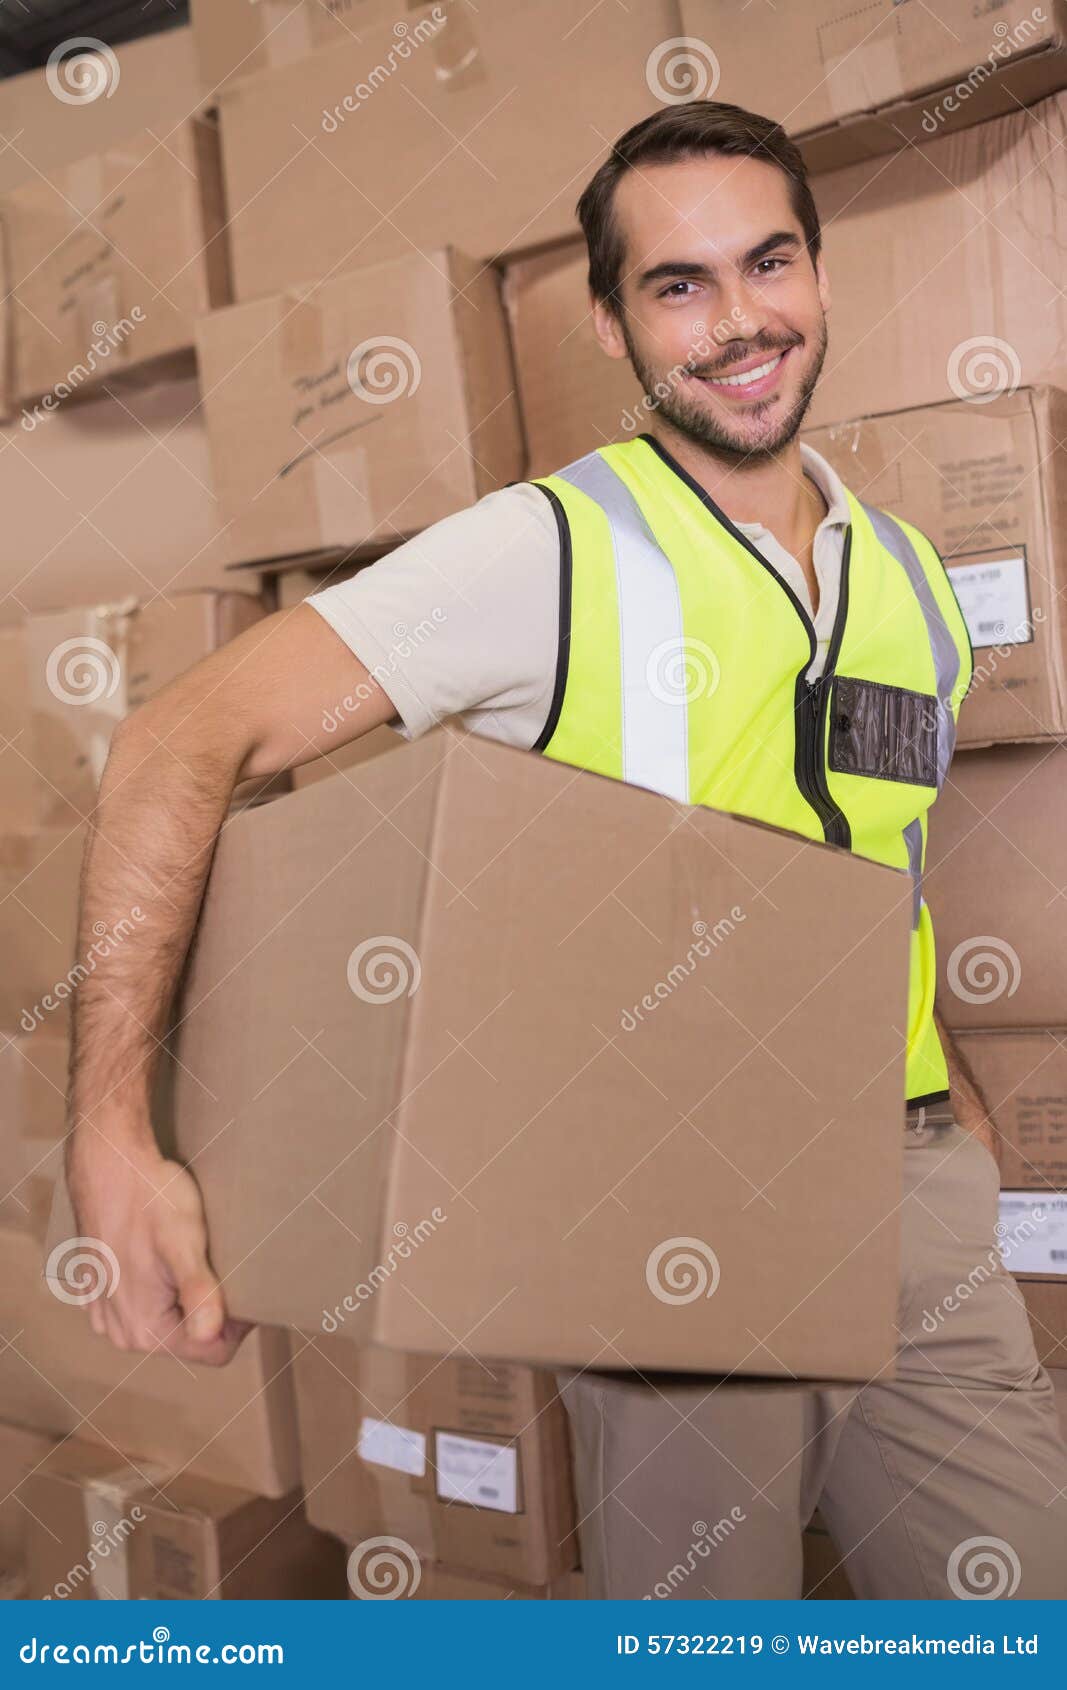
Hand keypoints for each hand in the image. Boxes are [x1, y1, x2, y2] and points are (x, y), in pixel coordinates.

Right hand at [65, 1127, 251, 1364]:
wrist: (110, 1165)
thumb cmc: (148, 1198)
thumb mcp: (184, 1242)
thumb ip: (198, 1291)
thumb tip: (209, 1334)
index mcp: (144, 1330)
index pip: (214, 1350)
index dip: (237, 1321)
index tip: (241, 1283)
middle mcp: (121, 1332)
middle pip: (191, 1338)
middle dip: (209, 1307)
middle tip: (216, 1262)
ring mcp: (107, 1314)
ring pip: (169, 1321)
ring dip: (184, 1295)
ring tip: (189, 1255)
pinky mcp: (100, 1293)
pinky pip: (144, 1304)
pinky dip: (160, 1286)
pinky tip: (162, 1254)